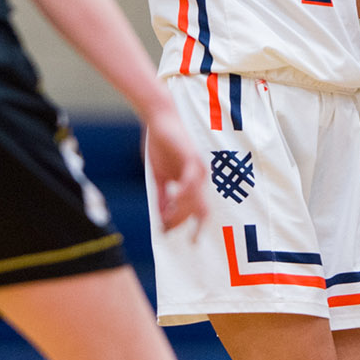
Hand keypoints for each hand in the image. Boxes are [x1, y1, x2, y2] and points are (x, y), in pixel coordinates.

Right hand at [144, 106, 207, 232]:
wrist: (159, 118)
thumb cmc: (160, 145)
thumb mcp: (160, 176)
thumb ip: (163, 196)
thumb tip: (162, 218)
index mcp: (195, 181)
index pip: (199, 210)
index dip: (194, 226)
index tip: (190, 242)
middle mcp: (201, 176)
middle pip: (199, 209)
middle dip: (185, 223)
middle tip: (168, 232)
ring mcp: (198, 167)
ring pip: (194, 199)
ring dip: (179, 212)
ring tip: (165, 219)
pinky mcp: (191, 158)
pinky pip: (190, 181)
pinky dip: (182, 194)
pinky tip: (172, 201)